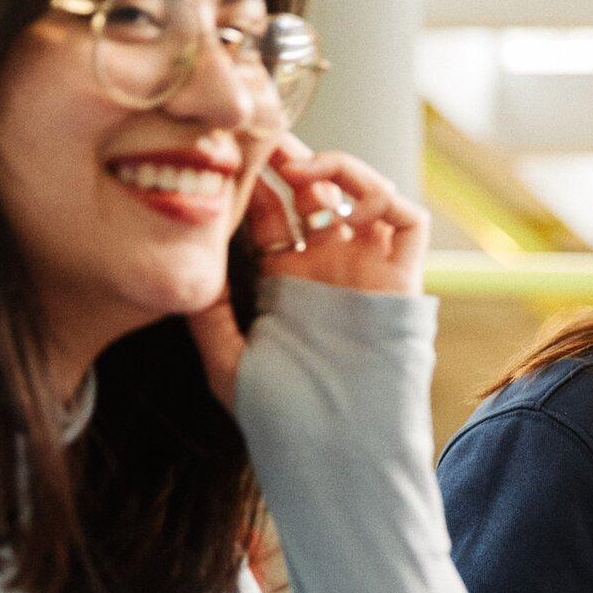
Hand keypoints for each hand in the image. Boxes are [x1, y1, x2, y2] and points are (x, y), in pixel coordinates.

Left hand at [188, 139, 432, 406]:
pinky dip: (382, 197)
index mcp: (286, 283)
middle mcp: (327, 270)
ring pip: (362, 195)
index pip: (269, 215)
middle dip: (291, 159)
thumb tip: (187, 261)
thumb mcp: (227, 361)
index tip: (228, 160)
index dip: (252, 183)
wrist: (335, 453)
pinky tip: (344, 202)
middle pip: (313, 194)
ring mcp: (366, 272)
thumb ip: (207, 313)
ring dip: (335, 169)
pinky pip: (405, 220)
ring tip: (302, 167)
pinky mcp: (401, 280)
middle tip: (266, 139)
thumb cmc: (281, 421)